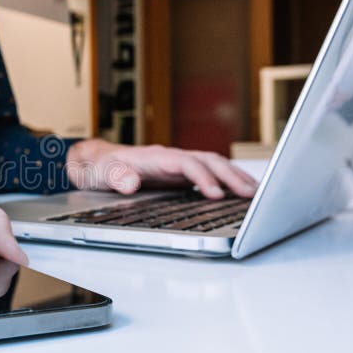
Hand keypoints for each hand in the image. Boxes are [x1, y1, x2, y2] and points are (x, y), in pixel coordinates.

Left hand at [66, 139, 257, 198]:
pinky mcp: (179, 174)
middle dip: (230, 176)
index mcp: (155, 157)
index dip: (202, 177)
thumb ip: (114, 176)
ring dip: (235, 177)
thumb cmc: (99, 168)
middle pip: (207, 160)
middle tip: (251, 194)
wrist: (96, 163)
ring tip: (256, 193)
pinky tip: (241, 192)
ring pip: (212, 165)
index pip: (186, 163)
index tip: (216, 194)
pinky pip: (209, 174)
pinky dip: (227, 181)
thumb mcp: (99, 173)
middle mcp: (170, 158)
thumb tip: (130, 183)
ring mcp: (176, 165)